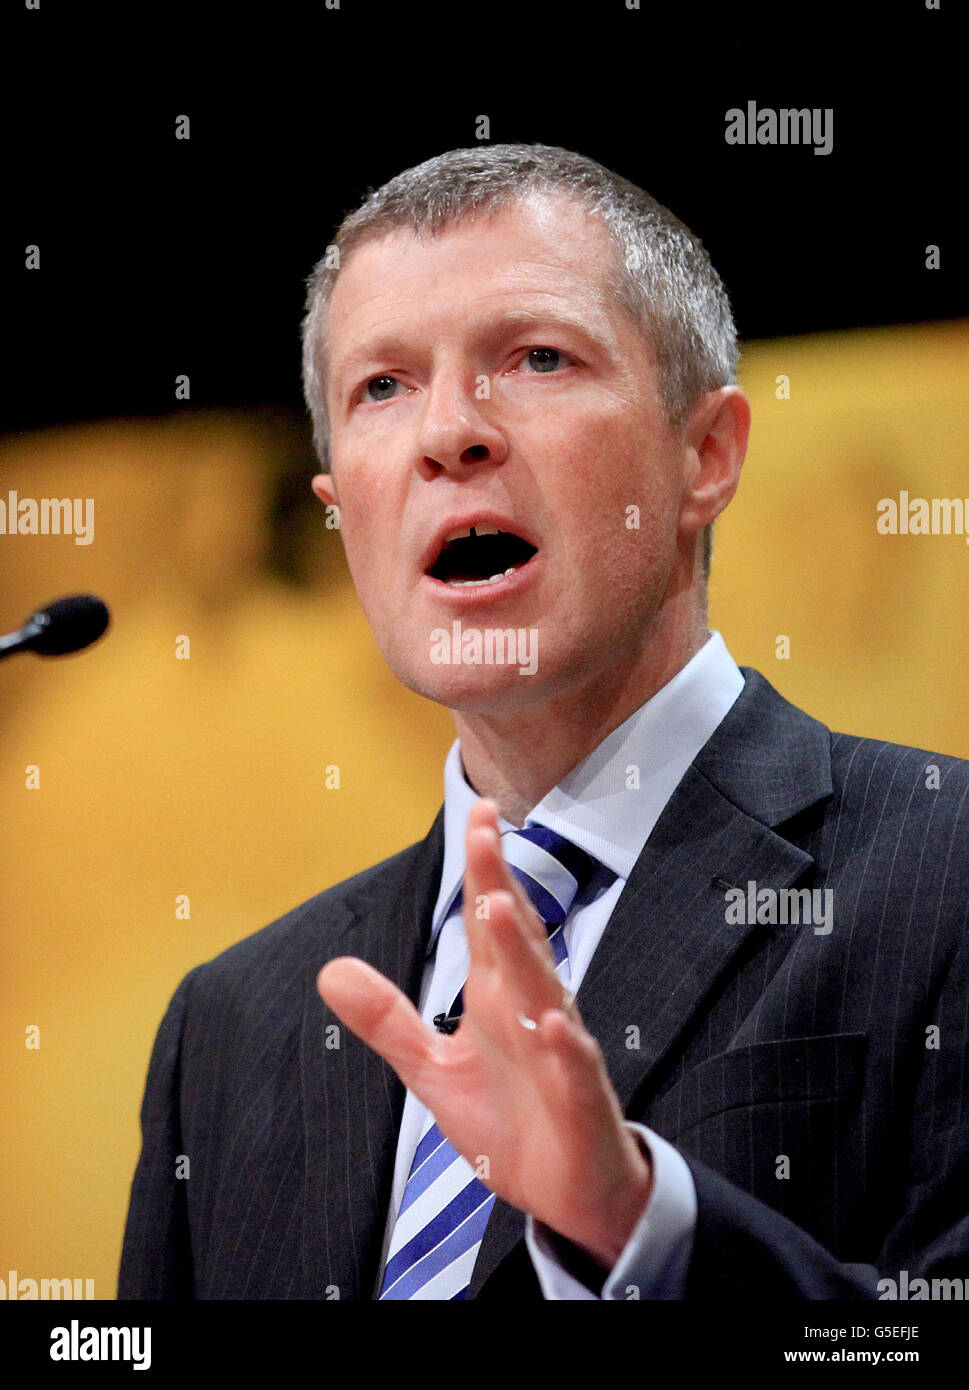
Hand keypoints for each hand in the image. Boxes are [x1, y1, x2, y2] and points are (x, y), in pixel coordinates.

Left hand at [316, 797, 651, 1268]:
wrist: (572, 1190)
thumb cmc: (512, 1118)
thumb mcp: (435, 1070)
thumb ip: (389, 1019)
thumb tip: (330, 969)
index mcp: (500, 997)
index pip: (488, 921)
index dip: (482, 868)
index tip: (477, 812)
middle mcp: (533, 1010)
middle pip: (515, 938)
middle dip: (500, 884)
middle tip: (486, 829)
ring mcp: (561, 1053)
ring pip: (544, 993)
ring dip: (524, 950)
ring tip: (502, 906)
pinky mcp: (581, 1100)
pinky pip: (575, 1069)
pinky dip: (567, 1048)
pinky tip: (555, 1025)